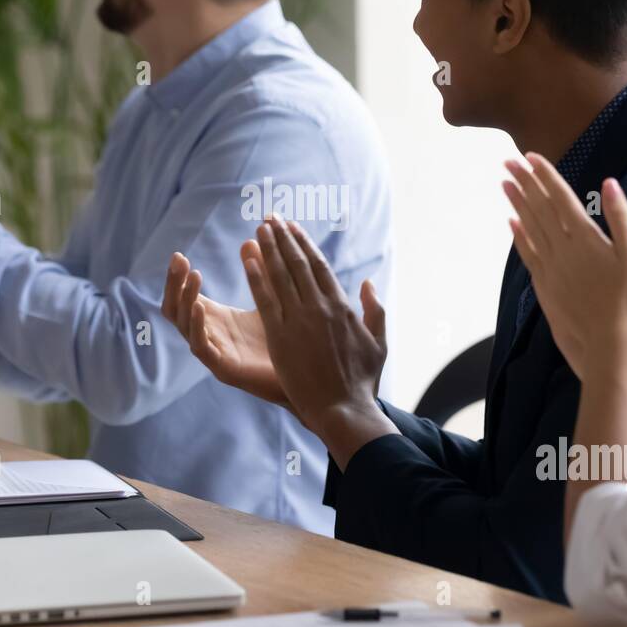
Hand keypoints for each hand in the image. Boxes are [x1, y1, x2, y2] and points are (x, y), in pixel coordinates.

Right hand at [162, 246, 286, 406]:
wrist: (310, 379)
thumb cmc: (291, 341)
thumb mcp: (272, 299)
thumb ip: (260, 272)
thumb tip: (251, 239)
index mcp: (216, 320)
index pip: (185, 296)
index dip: (178, 278)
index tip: (179, 255)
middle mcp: (211, 336)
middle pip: (176, 309)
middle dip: (174, 284)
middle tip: (178, 261)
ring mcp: (215, 354)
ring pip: (185, 326)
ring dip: (187, 298)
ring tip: (194, 275)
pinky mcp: (224, 369)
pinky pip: (200, 347)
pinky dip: (197, 325)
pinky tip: (200, 306)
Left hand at [243, 217, 396, 469]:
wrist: (343, 408)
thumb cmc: (362, 380)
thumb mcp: (379, 342)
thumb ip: (374, 310)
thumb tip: (368, 283)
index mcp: (342, 306)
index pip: (319, 266)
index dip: (304, 244)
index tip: (292, 227)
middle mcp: (320, 308)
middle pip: (298, 264)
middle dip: (283, 238)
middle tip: (271, 217)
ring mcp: (299, 321)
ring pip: (281, 277)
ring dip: (268, 251)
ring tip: (258, 230)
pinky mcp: (280, 338)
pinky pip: (266, 301)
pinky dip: (257, 278)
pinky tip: (248, 261)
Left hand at [503, 154, 626, 380]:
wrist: (610, 346)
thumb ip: (622, 220)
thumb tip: (611, 184)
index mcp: (587, 239)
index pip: (561, 197)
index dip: (545, 175)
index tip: (530, 156)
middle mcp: (563, 250)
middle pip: (539, 208)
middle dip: (524, 182)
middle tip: (507, 161)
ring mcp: (551, 268)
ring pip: (529, 228)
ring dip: (517, 204)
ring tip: (504, 184)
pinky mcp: (546, 286)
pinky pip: (528, 254)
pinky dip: (519, 235)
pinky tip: (511, 224)